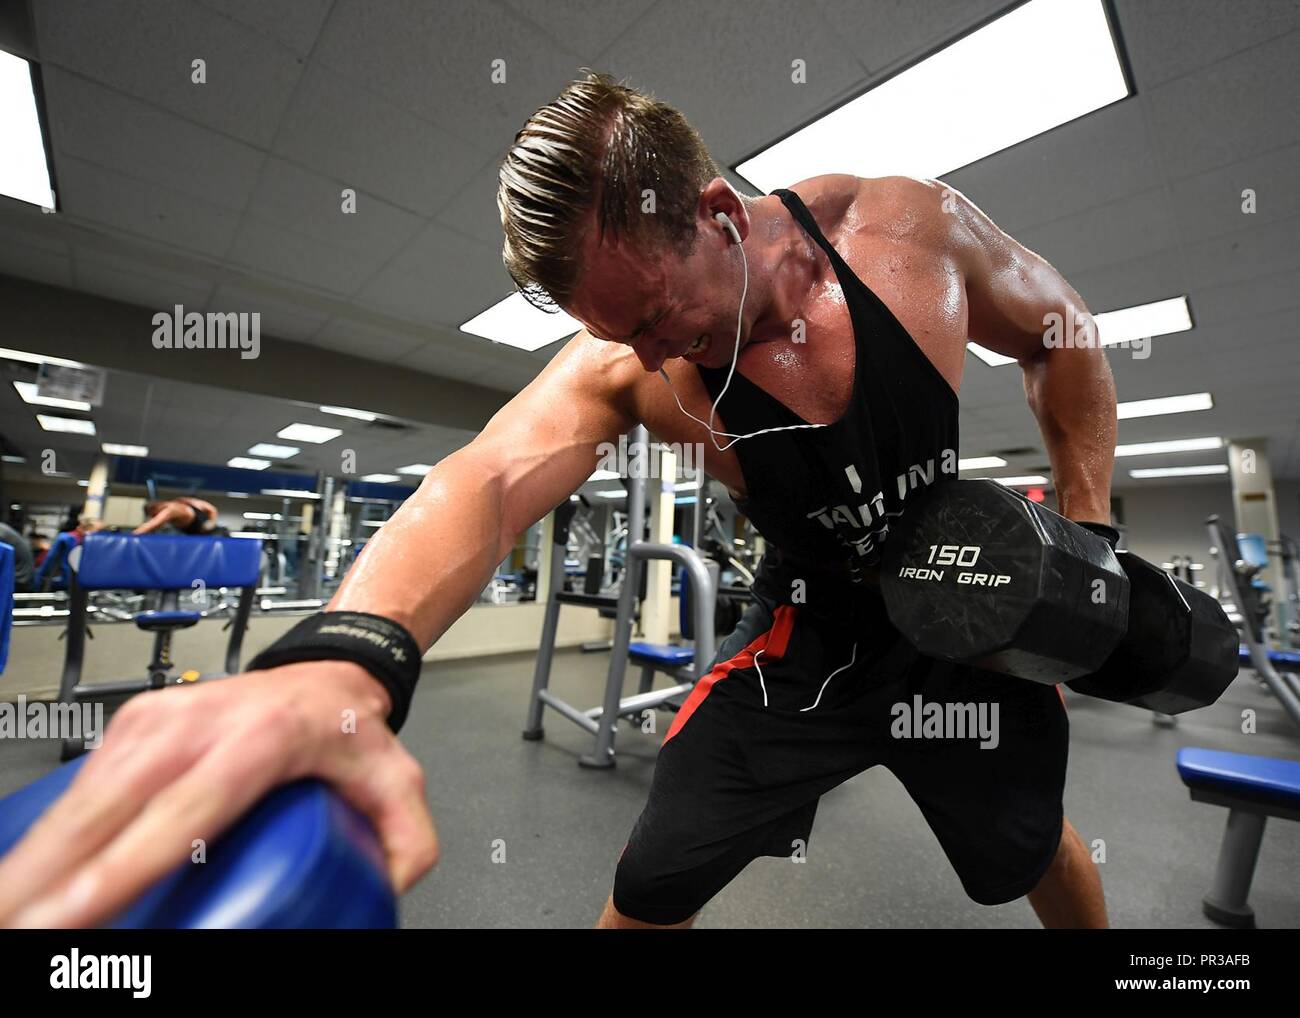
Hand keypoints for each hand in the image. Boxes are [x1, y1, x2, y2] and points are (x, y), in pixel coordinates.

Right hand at [0, 662, 438, 927]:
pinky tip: (29, 879)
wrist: (327, 672)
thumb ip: (406, 842)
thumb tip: (387, 890)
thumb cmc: (348, 729)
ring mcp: (160, 717)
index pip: (180, 814)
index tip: (74, 916)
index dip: (121, 869)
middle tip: (26, 932)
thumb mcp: (398, 783)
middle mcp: (200, 722)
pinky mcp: (134, 720)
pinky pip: (80, 786)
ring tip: (13, 914)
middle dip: (50, 879)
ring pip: (80, 798)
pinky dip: (47, 838)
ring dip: (35, 863)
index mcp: (262, 740)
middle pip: (107, 810)